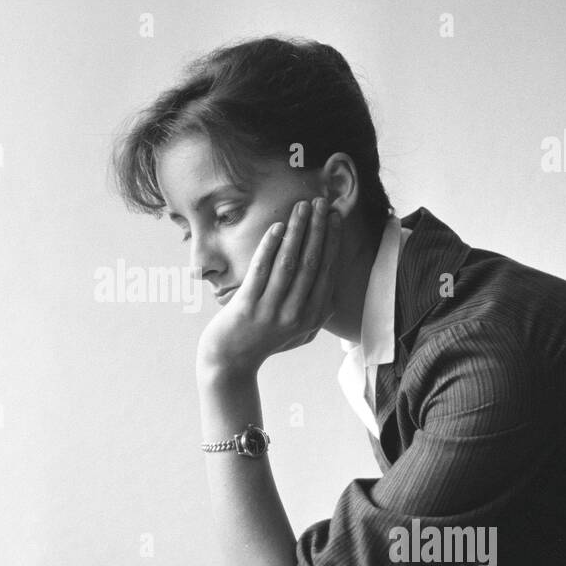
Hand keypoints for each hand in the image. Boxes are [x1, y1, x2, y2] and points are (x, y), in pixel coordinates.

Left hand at [196, 197, 341, 378]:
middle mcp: (296, 314)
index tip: (335, 216)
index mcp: (313, 317)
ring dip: (297, 231)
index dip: (332, 242)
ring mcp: (272, 311)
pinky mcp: (248, 307)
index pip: (327, 271)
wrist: (231, 362)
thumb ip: (318, 315)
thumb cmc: (266, 343)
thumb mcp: (300, 334)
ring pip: (289, 263)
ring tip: (302, 206)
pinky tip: (277, 227)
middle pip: (312, 263)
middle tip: (322, 202)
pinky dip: (270, 247)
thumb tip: (334, 291)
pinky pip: (261, 270)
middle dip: (319, 229)